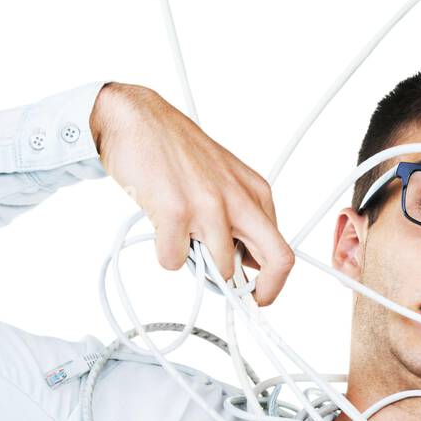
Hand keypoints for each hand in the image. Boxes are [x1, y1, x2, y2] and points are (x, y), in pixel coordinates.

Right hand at [89, 82, 295, 305]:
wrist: (137, 119)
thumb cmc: (176, 151)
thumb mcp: (224, 180)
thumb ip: (240, 218)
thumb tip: (247, 264)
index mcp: (254, 191)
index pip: (282, 249)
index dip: (272, 281)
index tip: (256, 294)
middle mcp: (238, 198)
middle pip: (276, 261)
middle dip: (259, 292)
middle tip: (238, 300)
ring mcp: (209, 206)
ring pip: (219, 269)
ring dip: (197, 266)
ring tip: (180, 237)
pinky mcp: (176, 212)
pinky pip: (174, 261)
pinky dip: (165, 255)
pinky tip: (160, 228)